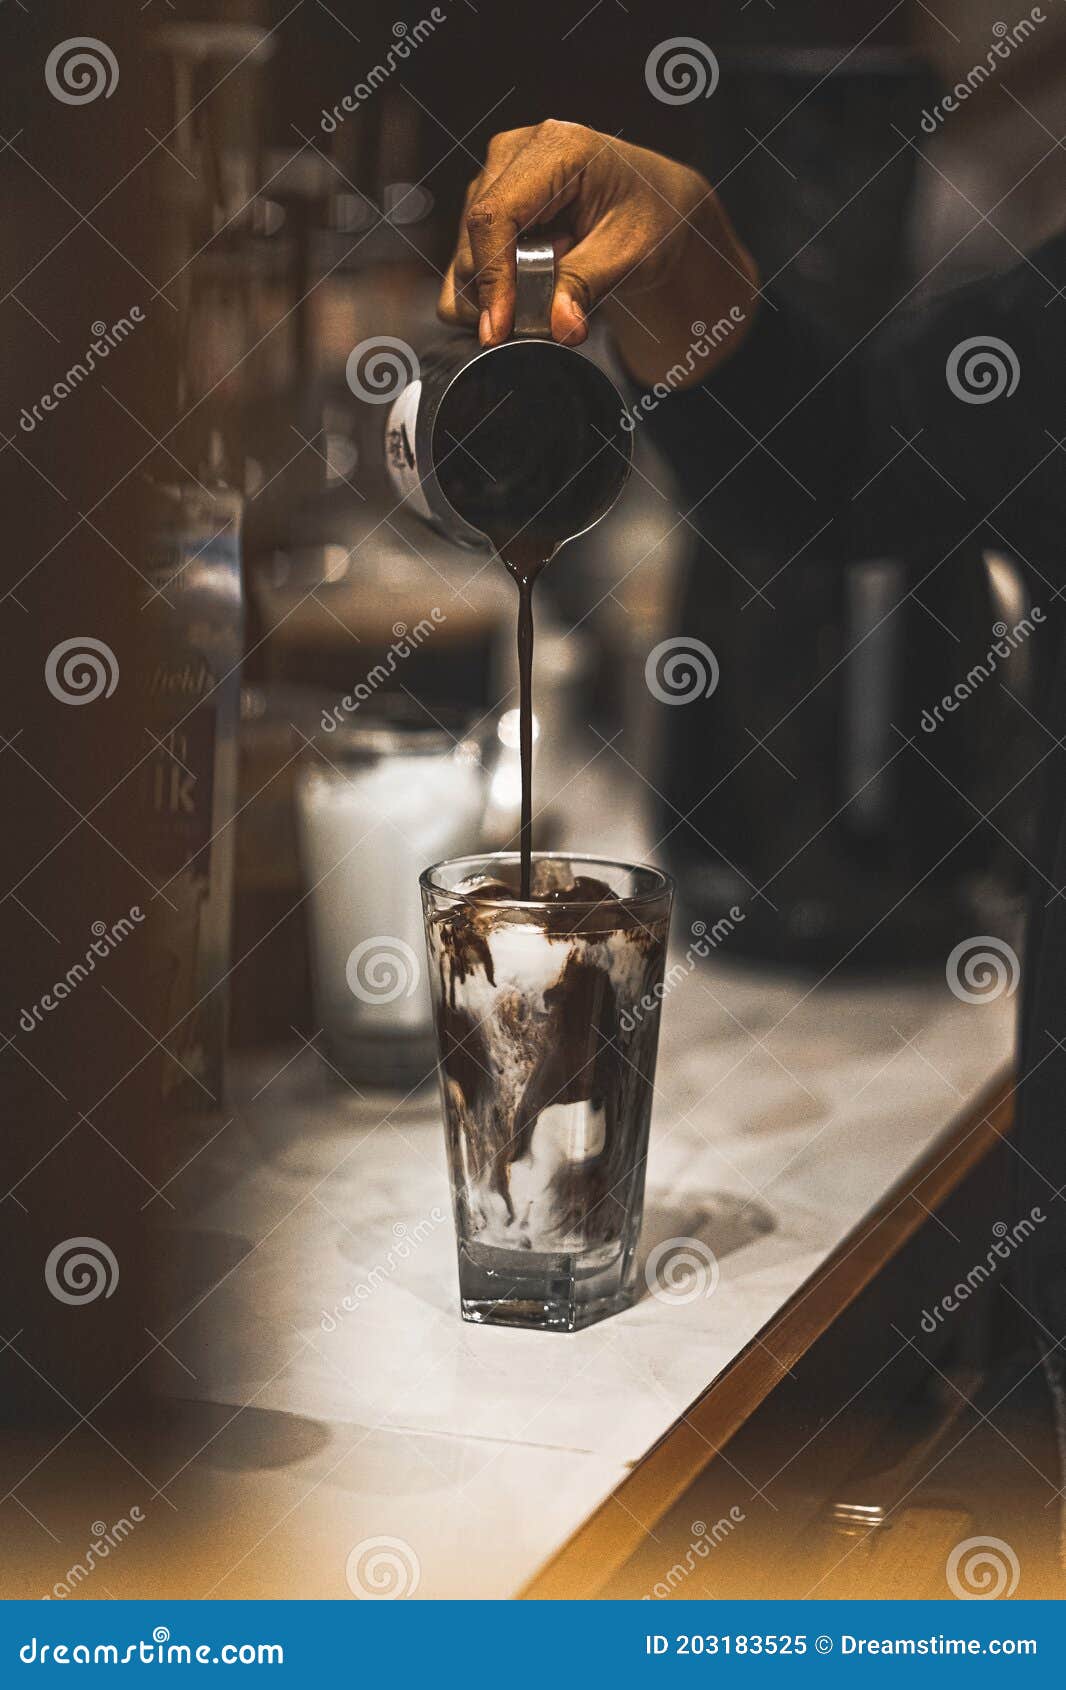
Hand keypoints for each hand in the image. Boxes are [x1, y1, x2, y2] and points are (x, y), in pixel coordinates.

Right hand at [437, 120, 759, 388]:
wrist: (654, 205)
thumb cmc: (650, 215)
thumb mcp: (631, 252)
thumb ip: (588, 285)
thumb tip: (558, 326)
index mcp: (556, 148)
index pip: (496, 216)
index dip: (492, 278)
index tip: (498, 330)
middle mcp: (514, 152)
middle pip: (472, 240)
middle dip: (498, 294)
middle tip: (552, 309)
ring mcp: (494, 176)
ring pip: (464, 256)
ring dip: (499, 292)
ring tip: (555, 278)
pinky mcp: (485, 203)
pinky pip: (468, 263)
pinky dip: (493, 291)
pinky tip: (532, 280)